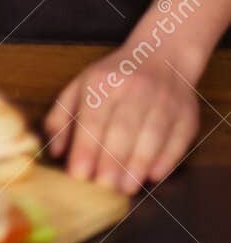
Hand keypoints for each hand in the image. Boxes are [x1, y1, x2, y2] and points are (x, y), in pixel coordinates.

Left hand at [43, 52, 199, 192]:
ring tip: (126, 188)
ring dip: (138, 166)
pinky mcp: (187, 113)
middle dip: (112, 162)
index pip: (93, 119)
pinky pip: (178, 140)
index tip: (79, 175)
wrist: (161, 54)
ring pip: (152, 136)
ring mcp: (164, 100)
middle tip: (103, 188)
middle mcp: (135, 88)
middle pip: (123, 130)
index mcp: (102, 81)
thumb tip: (55, 152)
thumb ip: (61, 118)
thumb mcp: (80, 86)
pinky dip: (166, 160)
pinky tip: (152, 175)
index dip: (86, 149)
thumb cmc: (113, 78)